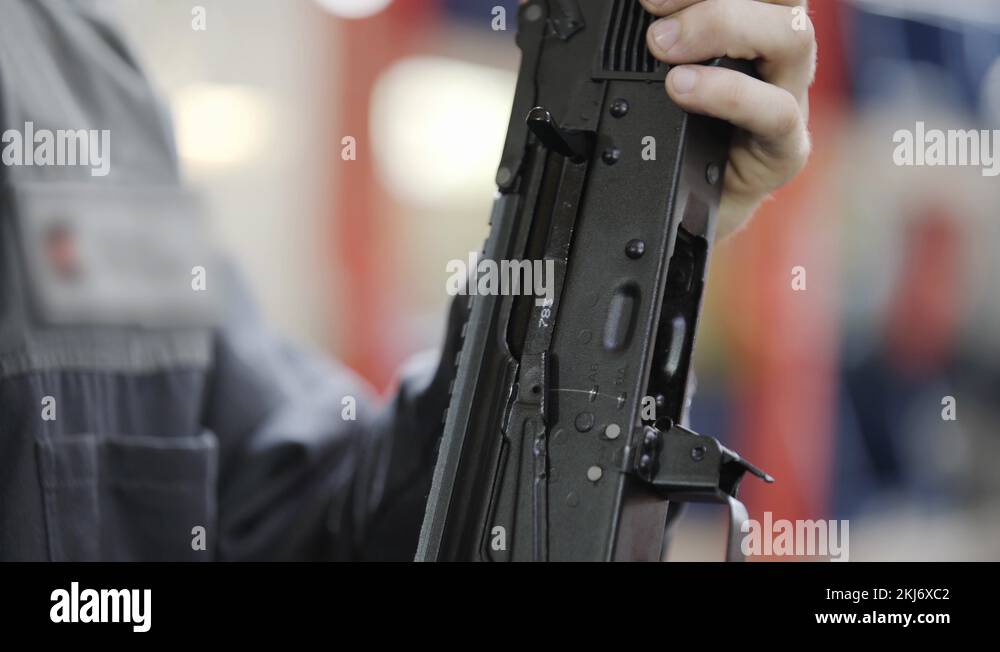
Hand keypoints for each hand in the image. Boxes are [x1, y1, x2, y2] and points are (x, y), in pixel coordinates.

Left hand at [641, 0, 815, 236]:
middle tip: (652, 7)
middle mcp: (779, 55)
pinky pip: (775, 111)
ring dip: (722, 27)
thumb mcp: (663, 79)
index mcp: (754, 26)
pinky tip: (684, 89)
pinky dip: (727, 93)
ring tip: (662, 46)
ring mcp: (789, 98)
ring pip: (792, 37)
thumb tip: (640, 12)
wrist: (690, 210)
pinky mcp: (786, 148)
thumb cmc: (680, 138)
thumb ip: (661, 40)